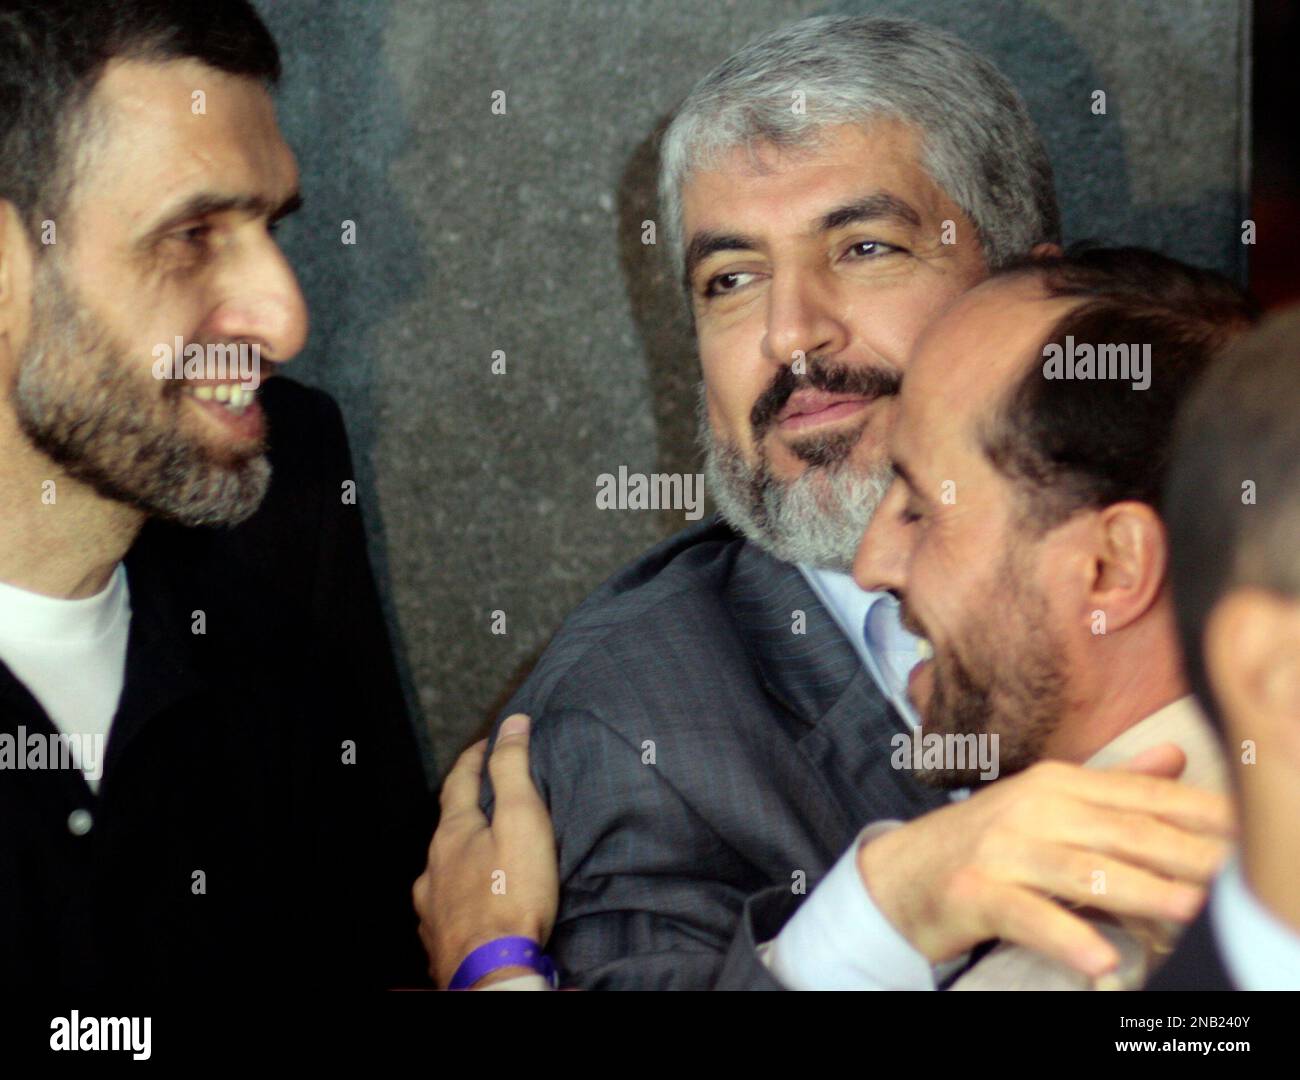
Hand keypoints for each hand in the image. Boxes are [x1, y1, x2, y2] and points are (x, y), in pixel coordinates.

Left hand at [412, 714, 558, 987]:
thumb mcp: (521, 819)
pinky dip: (461, 894)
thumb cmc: (511, 896)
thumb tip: (511, 724)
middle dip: (470, 807)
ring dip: (463, 855)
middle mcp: (434, 865)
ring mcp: (433, 903)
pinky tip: (474, 901)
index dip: (477, 756)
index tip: (490, 741)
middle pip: (450, 825)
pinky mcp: (440, 936)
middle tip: (492, 797)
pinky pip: (447, 905)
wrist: (492, 970)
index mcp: (453, 832)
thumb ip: (513, 769)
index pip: (460, 780)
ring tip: (487, 854)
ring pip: (445, 867)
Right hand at [857, 744, 1233, 977]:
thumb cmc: (985, 842)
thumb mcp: (1046, 805)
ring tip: (1186, 910)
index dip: (1191, 812)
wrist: (899, 872)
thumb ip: (1111, 785)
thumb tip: (1172, 755)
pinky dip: (1065, 936)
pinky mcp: (973, 892)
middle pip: (1117, 832)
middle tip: (1228, 875)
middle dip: (1179, 853)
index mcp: (1054, 783)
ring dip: (1136, 891)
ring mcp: (999, 849)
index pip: (1136, 796)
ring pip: (1079, 871)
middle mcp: (1029, 808)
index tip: (1238, 831)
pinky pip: (1026, 915)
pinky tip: (1101, 958)